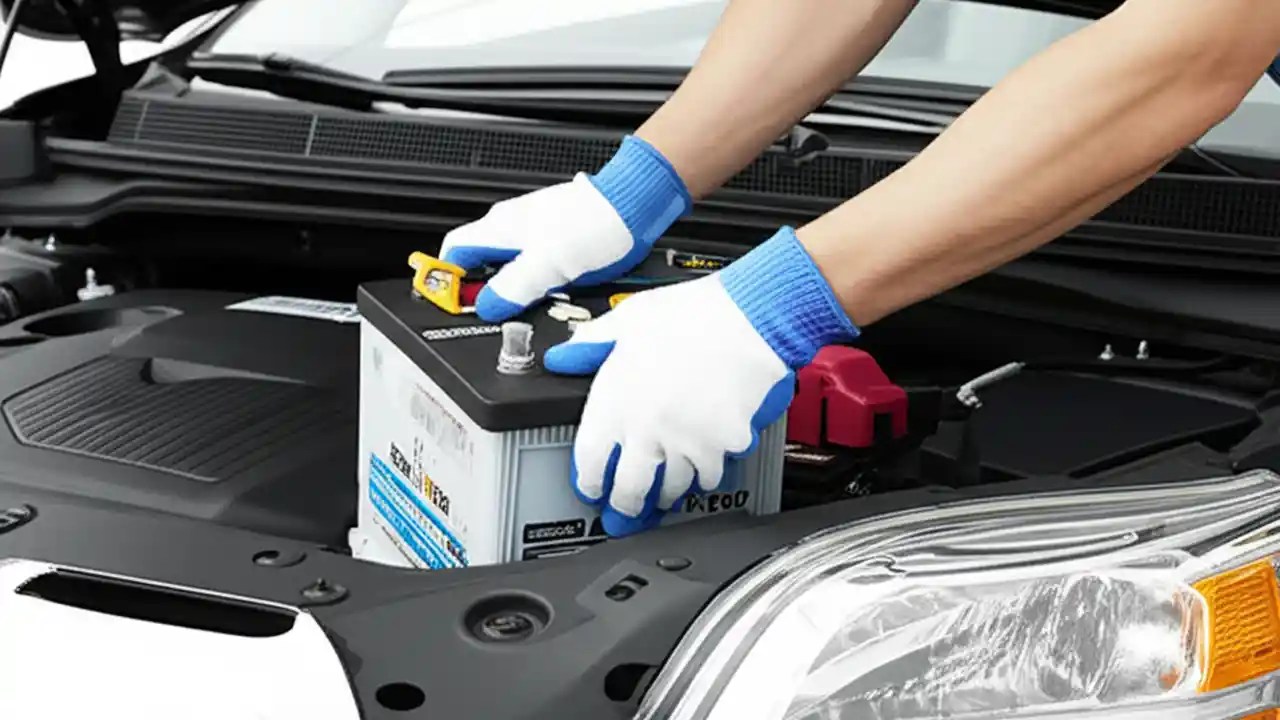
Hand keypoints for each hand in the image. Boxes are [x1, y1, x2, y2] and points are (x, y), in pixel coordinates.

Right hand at [439, 136, 691, 321]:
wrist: (635, 204)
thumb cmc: (596, 220)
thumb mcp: (547, 264)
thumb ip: (513, 287)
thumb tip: (488, 306)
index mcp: (500, 226)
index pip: (453, 252)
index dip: (448, 280)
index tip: (456, 304)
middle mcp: (514, 226)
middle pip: (482, 263)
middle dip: (486, 291)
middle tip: (499, 314)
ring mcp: (537, 231)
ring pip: (512, 267)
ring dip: (517, 290)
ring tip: (532, 308)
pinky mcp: (559, 240)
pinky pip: (538, 267)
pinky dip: (540, 284)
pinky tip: (557, 296)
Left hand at [544, 227, 859, 536]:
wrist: (751, 317)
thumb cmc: (693, 314)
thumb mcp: (629, 318)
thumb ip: (591, 342)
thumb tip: (563, 357)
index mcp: (616, 399)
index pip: (590, 460)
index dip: (588, 480)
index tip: (591, 487)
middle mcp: (646, 429)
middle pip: (629, 488)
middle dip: (624, 506)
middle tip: (623, 513)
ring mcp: (685, 442)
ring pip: (670, 488)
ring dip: (664, 495)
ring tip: (662, 498)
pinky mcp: (721, 446)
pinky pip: (709, 475)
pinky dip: (704, 478)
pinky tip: (701, 474)